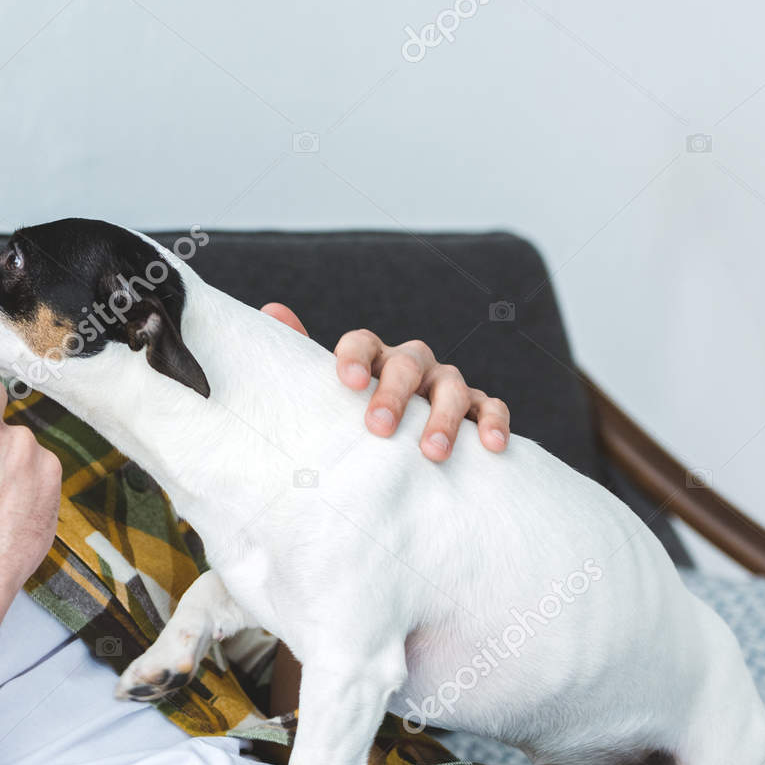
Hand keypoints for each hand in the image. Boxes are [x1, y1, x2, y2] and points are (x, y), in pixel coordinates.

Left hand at [259, 302, 509, 461]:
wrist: (394, 446)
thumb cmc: (352, 417)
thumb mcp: (324, 393)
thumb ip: (300, 356)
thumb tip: (271, 311)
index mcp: (371, 357)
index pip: (362, 343)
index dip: (354, 358)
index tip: (347, 382)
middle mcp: (411, 364)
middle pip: (407, 365)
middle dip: (394, 395)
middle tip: (379, 428)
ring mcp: (446, 384)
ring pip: (452, 388)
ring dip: (444, 419)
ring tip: (430, 453)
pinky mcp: (477, 408)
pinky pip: (491, 407)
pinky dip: (493, 422)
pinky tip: (490, 446)